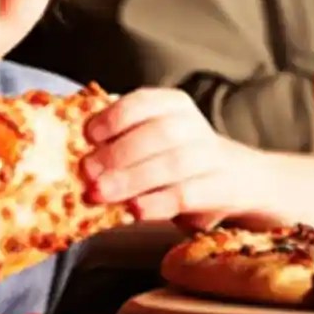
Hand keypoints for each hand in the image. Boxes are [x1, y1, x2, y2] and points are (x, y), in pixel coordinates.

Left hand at [80, 88, 285, 231]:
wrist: (242, 181)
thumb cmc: (178, 161)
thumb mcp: (153, 141)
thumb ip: (119, 141)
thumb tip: (71, 152)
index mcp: (172, 105)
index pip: (142, 102)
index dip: (113, 117)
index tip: (87, 136)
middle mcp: (194, 125)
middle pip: (156, 134)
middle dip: (117, 153)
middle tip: (87, 173)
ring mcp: (212, 157)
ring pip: (171, 164)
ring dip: (131, 180)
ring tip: (101, 194)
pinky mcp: (223, 189)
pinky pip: (188, 194)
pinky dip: (158, 202)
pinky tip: (135, 211)